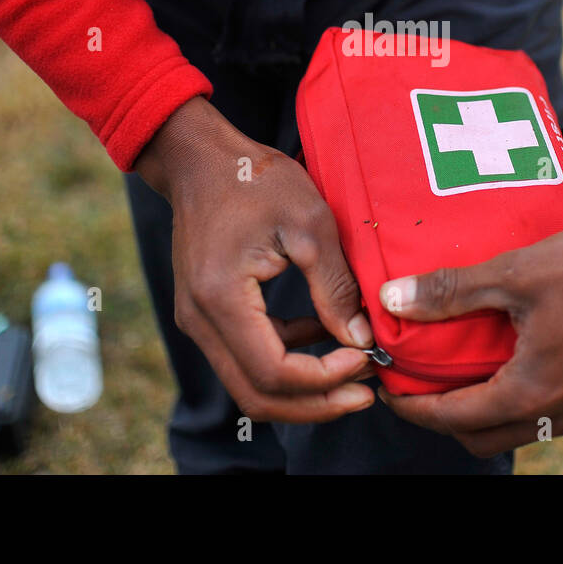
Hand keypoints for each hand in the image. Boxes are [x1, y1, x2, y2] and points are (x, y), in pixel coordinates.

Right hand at [134, 96, 375, 422]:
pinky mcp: (206, 314)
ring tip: (352, 367)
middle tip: (364, 395)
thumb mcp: (310, 223)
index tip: (364, 360)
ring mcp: (197, 320)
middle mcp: (199, 320)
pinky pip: (246, 356)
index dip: (323, 379)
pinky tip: (323, 334)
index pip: (273, 372)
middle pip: (257, 395)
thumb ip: (335, 287)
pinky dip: (287, 359)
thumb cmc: (256, 180)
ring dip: (303, 387)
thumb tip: (360, 340)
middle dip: (315, 403)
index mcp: (221, 298)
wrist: (200, 159)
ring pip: (251, 383)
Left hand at [377, 219, 562, 455]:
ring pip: (533, 427)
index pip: (454, 418)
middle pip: (490, 436)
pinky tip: (543, 358)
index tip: (391, 392)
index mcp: (532, 391)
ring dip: (502, 407)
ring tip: (485, 367)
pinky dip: (546, 396)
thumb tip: (392, 300)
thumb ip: (452, 290)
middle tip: (432, 385)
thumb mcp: (516, 271)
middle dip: (453, 418)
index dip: (415, 408)